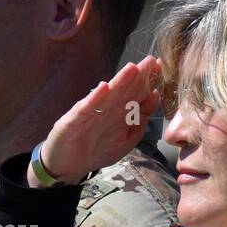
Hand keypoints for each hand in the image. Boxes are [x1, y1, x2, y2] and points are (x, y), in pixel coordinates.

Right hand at [30, 57, 161, 186]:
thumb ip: (140, 121)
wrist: (66, 165)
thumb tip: (154, 97)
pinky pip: (86, 109)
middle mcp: (106, 110)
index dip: (147, 81)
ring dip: (120, 83)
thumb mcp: (124, 139)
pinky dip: (95, 98)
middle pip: (125, 91)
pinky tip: (103, 87)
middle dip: (138, 77)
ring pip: (109, 97)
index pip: (136, 94)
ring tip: (132, 69)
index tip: (160, 66)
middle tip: (150, 61)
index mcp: (119, 114)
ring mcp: (90, 114)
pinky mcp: (74, 121)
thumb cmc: (95, 149)